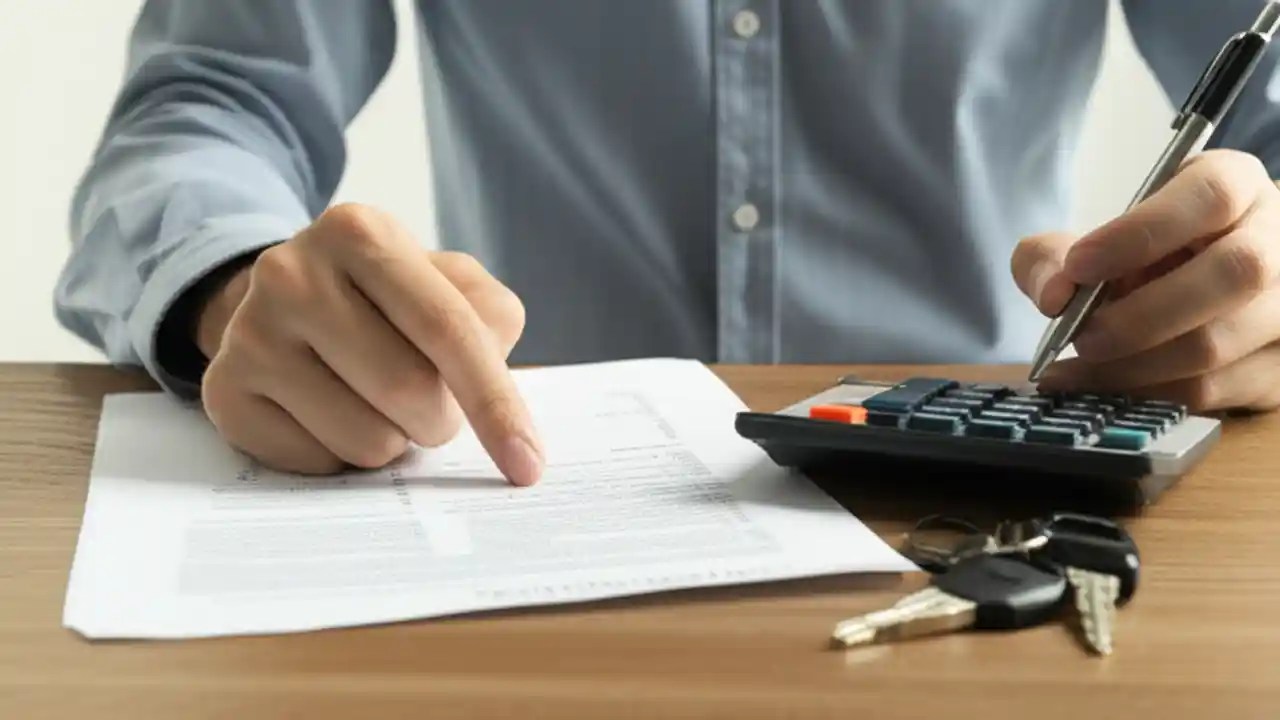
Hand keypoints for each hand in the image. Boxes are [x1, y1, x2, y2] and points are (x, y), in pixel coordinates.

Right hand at [195, 203, 542, 483]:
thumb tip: (502, 407)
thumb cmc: (391, 301)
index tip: (528, 464)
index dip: (496, 404)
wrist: (287, 303)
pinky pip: (317, 464)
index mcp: (359, 233)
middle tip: (428, 404)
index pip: (448, 329)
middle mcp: (291, 272)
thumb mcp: (450, 283)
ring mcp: (249, 333)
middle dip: (440, 418)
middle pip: (410, 391)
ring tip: (374, 402)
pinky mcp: (224, 392)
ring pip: (366, 440)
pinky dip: (342, 455)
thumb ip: (490, 320)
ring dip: (393, 440)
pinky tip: (328, 414)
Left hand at [1012, 150, 1279, 411]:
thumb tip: (1053, 296)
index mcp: (1238, 187)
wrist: (1185, 294)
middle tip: (1082, 335)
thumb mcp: (1094, 241)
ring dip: (1137, 365)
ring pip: (1221, 343)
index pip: (1210, 197)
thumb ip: (1053, 257)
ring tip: (1082, 364)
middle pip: (1234, 273)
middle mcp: (1279, 241)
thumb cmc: (1139, 263)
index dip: (1142, 232)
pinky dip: (1148, 394)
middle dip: (1142, 315)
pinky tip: (1102, 388)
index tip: (1080, 264)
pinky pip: (1216, 391)